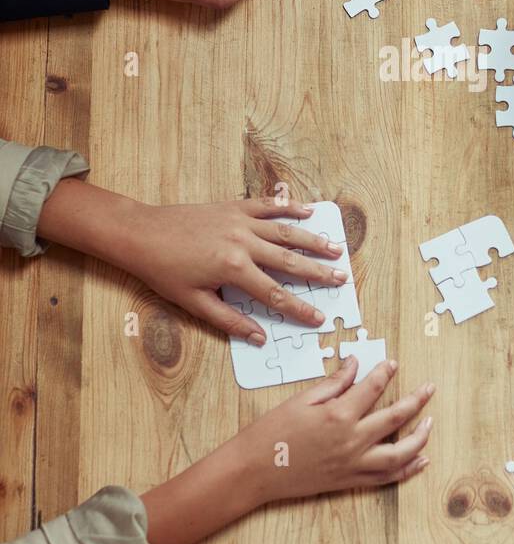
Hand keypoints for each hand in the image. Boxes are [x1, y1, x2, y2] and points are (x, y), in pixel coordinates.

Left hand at [124, 198, 350, 343]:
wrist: (142, 233)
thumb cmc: (164, 271)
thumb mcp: (193, 302)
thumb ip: (228, 320)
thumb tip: (258, 336)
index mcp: (233, 269)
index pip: (275, 294)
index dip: (299, 308)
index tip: (319, 317)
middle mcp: (243, 242)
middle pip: (289, 261)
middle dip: (317, 271)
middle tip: (341, 278)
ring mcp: (240, 221)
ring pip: (285, 231)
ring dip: (312, 240)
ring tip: (335, 248)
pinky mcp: (233, 206)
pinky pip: (268, 206)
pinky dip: (289, 207)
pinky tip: (308, 211)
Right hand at [236, 356, 434, 502]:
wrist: (253, 471)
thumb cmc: (271, 432)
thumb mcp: (301, 400)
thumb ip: (333, 384)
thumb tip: (354, 365)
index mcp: (338, 415)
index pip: (372, 388)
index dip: (385, 373)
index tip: (393, 364)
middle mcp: (351, 440)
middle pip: (395, 418)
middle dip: (417, 401)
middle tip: (430, 388)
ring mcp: (353, 464)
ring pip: (399, 453)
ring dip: (420, 437)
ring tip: (430, 423)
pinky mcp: (349, 481)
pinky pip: (386, 478)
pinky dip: (407, 469)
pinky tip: (420, 460)